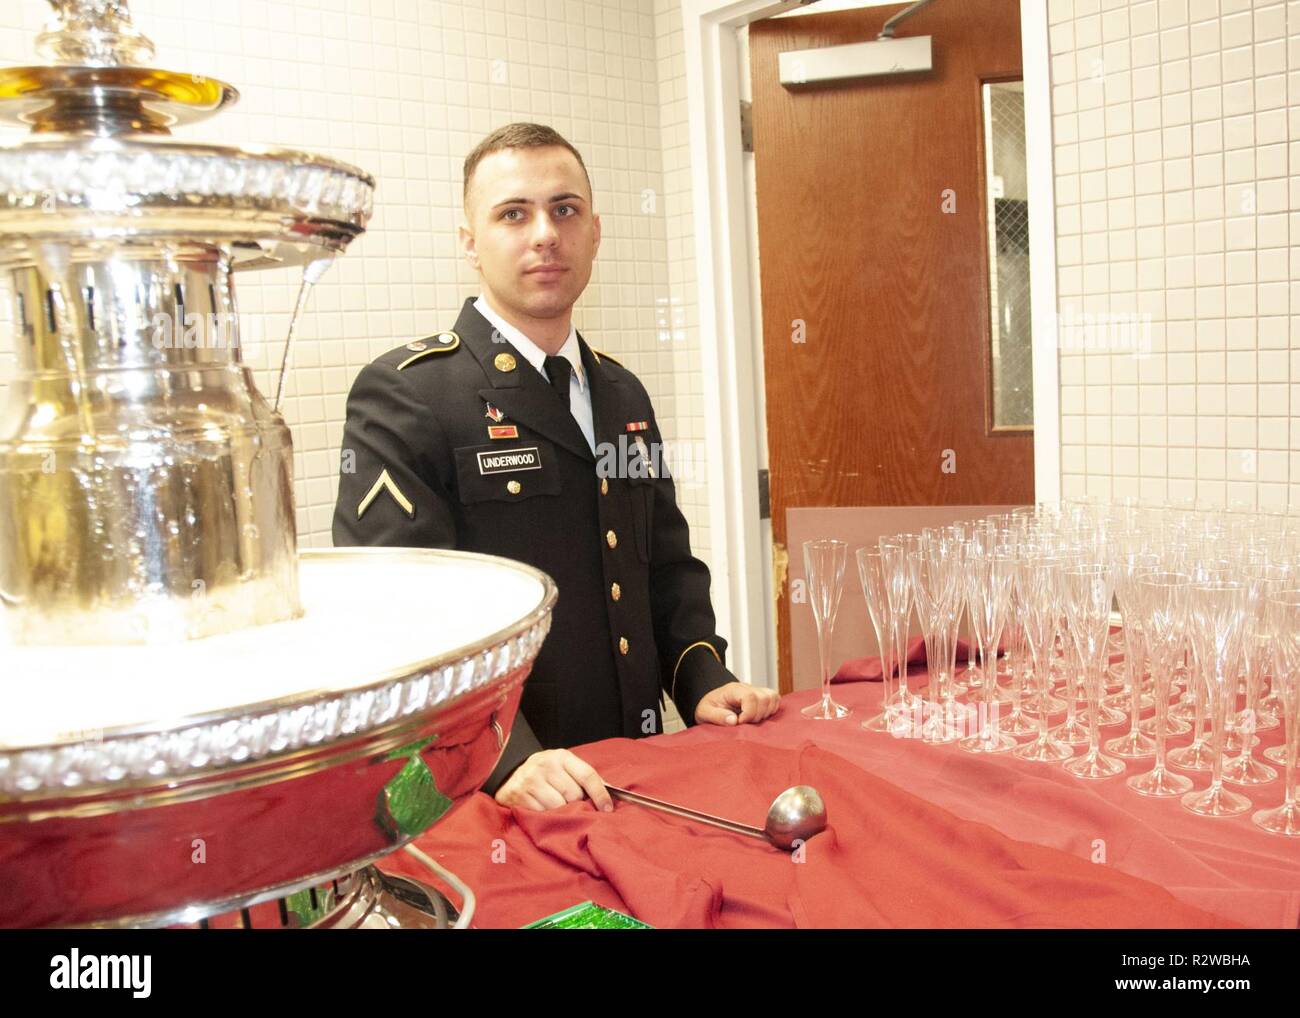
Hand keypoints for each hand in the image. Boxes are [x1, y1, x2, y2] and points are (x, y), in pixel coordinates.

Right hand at [493, 748, 612, 812]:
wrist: (510, 773)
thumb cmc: (545, 772)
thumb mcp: (564, 767)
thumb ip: (585, 778)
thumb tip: (612, 793)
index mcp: (561, 756)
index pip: (587, 775)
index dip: (600, 794)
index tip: (608, 808)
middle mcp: (545, 766)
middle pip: (574, 794)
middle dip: (576, 803)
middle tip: (572, 804)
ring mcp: (530, 780)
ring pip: (558, 806)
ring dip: (561, 811)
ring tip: (557, 806)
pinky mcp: (519, 796)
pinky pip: (542, 814)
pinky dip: (546, 816)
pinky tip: (543, 809)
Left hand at [694, 682, 780, 726]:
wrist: (709, 704)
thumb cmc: (707, 708)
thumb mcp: (704, 713)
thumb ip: (717, 716)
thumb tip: (733, 721)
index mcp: (732, 689)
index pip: (750, 696)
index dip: (749, 713)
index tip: (739, 723)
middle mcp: (746, 687)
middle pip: (765, 697)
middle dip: (757, 715)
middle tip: (745, 723)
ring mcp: (755, 691)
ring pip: (773, 697)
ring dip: (766, 713)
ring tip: (752, 721)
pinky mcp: (761, 697)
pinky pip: (775, 700)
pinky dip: (771, 710)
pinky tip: (758, 718)